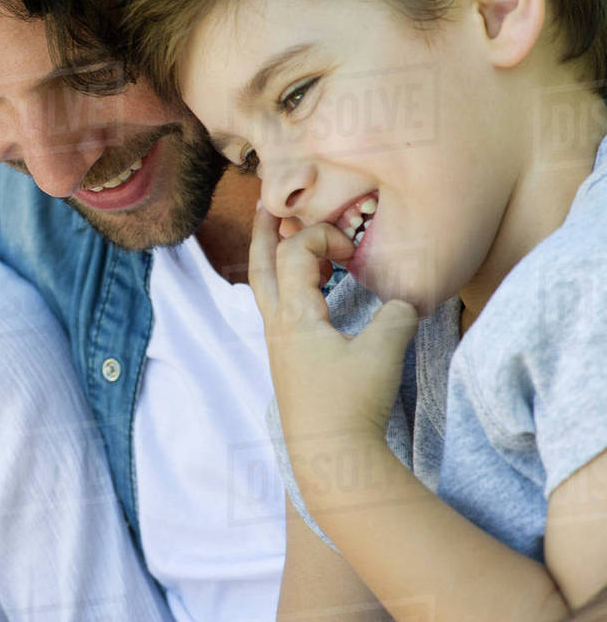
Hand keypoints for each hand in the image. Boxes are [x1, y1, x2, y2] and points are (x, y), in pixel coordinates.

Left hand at [249, 204, 418, 450]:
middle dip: (263, 233)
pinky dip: (288, 288)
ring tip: (283, 238)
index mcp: (293, 316)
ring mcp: (279, 347)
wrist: (331, 457)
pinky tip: (306, 291)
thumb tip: (403, 300)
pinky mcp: (290, 364)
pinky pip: (280, 311)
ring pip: (266, 290)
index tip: (349, 248)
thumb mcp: (383, 352)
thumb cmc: (351, 405)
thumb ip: (396, 314)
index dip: (320, 237)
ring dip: (273, 260)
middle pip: (260, 267)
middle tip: (264, 205)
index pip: (294, 254)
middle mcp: (277, 327)